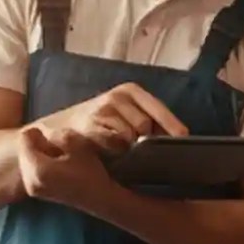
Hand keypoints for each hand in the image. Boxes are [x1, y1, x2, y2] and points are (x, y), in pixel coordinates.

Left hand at [17, 127, 115, 207]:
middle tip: (57, 145)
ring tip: (59, 155)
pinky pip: (30, 169)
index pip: (26, 138)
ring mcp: (32, 188)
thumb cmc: (91, 170)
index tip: (55, 136)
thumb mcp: (78, 145)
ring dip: (39, 153)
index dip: (39, 132)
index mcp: (38, 169)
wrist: (99, 198)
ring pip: (27, 159)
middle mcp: (30, 181)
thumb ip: (58, 134)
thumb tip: (43, 132)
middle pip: (24, 149)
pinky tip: (57, 165)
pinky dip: (40, 163)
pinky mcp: (35, 192)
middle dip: (37, 143)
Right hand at [56, 83, 188, 155]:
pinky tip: (108, 153)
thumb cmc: (102, 125)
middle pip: (146, 126)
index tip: (184, 141)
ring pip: (129, 136)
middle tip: (136, 149)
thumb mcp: (126, 115)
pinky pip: (113, 143)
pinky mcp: (89, 124)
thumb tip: (180, 141)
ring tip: (119, 150)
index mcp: (132, 91)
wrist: (60, 128)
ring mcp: (102, 109)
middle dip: (145, 142)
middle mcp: (117, 96)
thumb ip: (150, 123)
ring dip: (128, 148)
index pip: (161, 111)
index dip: (174, 128)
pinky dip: (114, 151)